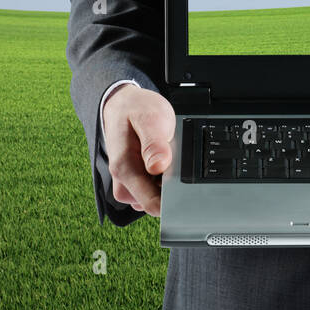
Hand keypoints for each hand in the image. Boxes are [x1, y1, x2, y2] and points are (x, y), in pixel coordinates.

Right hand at [103, 85, 175, 215]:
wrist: (123, 104)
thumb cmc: (136, 109)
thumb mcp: (150, 118)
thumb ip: (154, 144)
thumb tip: (158, 167)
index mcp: (125, 169)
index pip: (151, 204)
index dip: (173, 201)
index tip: (187, 187)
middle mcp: (123, 181)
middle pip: (156, 204)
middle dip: (172, 189)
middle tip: (176, 160)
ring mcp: (128, 183)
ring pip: (155, 198)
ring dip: (167, 184)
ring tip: (168, 156)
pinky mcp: (134, 182)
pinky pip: (153, 191)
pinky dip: (163, 181)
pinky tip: (165, 162)